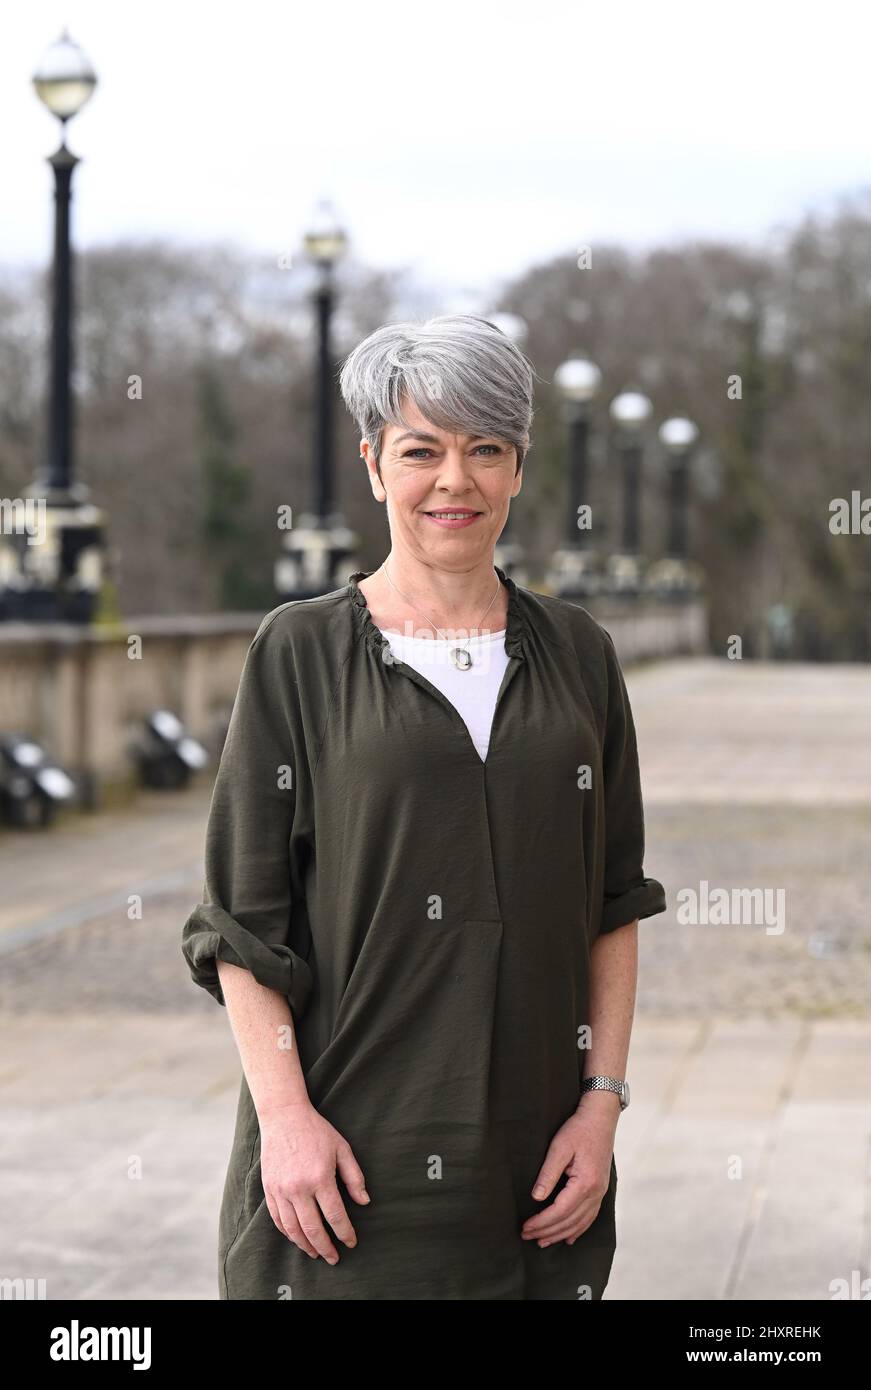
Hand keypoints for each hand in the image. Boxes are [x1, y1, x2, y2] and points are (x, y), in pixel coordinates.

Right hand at [259, 1102, 369, 1262]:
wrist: (284, 1117)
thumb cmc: (316, 1132)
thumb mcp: (342, 1149)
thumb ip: (354, 1177)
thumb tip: (364, 1202)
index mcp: (320, 1177)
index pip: (335, 1215)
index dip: (345, 1232)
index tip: (351, 1242)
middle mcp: (299, 1188)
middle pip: (313, 1228)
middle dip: (325, 1248)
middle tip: (334, 1258)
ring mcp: (281, 1190)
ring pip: (293, 1229)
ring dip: (305, 1245)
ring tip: (315, 1254)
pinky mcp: (269, 1189)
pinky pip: (277, 1219)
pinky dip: (287, 1233)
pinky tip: (297, 1238)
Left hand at [521, 1105, 615, 1247]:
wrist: (600, 1118)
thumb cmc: (579, 1129)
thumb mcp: (559, 1147)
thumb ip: (548, 1174)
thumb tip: (536, 1198)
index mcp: (586, 1182)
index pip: (560, 1211)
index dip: (541, 1222)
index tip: (525, 1227)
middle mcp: (596, 1192)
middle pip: (569, 1221)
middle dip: (547, 1231)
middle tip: (527, 1236)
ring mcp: (600, 1192)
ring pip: (580, 1222)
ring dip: (560, 1234)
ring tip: (543, 1241)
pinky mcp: (600, 1189)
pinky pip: (590, 1216)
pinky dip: (578, 1229)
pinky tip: (569, 1237)